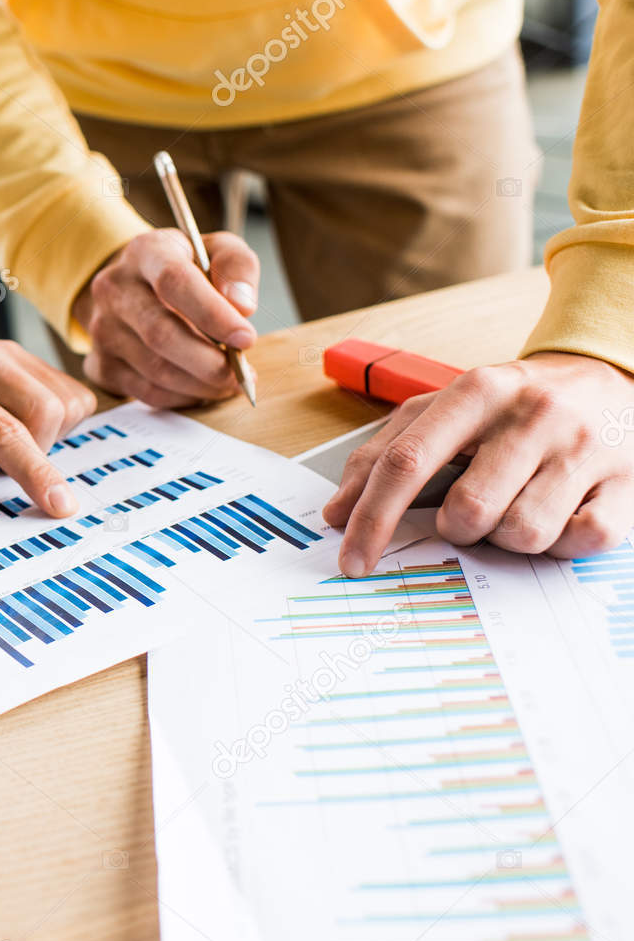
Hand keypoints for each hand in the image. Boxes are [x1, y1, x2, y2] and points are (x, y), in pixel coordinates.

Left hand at [0, 329, 97, 515]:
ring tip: (4, 445)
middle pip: (44, 414)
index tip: (59, 505)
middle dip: (36, 456)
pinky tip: (21, 426)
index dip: (34, 471)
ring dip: (48, 439)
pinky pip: (70, 394)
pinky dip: (58, 422)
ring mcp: (6, 351)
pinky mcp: (25, 355)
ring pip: (64, 403)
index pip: (1, 431)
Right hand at [75, 228, 258, 406]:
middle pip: (161, 334)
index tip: (246, 338)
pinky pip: (147, 392)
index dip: (213, 315)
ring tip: (229, 381)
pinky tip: (201, 387)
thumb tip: (243, 307)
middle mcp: (114, 289)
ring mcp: (103, 330)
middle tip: (241, 373)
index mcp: (145, 252)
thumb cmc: (183, 269)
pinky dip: (183, 397)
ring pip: (156, 370)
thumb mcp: (216, 250)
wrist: (131, 286)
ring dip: (201, 385)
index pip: (174, 282)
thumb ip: (237, 267)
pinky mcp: (101, 365)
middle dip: (210, 362)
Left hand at [323, 352, 633, 575]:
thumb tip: (336, 514)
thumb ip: (385, 454)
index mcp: (476, 391)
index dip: (371, 519)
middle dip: (458, 529)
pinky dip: (560, 543)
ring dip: (509, 538)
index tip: (351, 561)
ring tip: (521, 504)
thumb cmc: (512, 407)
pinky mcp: (627, 484)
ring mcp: (584, 448)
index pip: (406, 463)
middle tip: (475, 509)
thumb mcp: (447, 410)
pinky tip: (561, 513)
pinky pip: (577, 542)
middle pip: (467, 512)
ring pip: (521, 535)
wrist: (609, 380)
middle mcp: (532, 414)